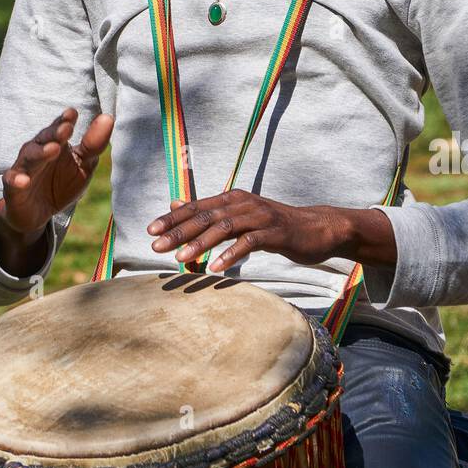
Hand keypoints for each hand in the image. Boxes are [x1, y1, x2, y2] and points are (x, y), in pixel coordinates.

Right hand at [0, 107, 113, 237]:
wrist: (37, 214)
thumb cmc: (61, 183)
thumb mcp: (82, 166)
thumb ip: (93, 145)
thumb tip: (108, 118)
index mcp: (55, 142)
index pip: (59, 127)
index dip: (65, 120)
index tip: (73, 113)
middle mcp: (37, 150)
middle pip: (44, 138)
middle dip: (55, 133)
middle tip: (67, 128)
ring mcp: (24, 167)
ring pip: (30, 156)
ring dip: (41, 152)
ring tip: (53, 149)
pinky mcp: (13, 187)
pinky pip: (13, 181)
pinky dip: (17, 180)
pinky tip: (23, 181)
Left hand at [147, 191, 354, 273]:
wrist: (317, 228)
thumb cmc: (274, 225)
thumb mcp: (240, 215)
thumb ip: (209, 211)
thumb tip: (175, 203)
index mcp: (232, 198)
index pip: (196, 205)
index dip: (173, 217)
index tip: (150, 230)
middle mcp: (243, 203)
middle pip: (205, 215)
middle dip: (179, 230)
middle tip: (156, 246)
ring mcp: (259, 216)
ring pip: (224, 227)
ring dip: (200, 244)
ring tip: (181, 259)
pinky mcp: (274, 232)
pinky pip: (249, 242)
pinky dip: (231, 255)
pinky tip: (216, 268)